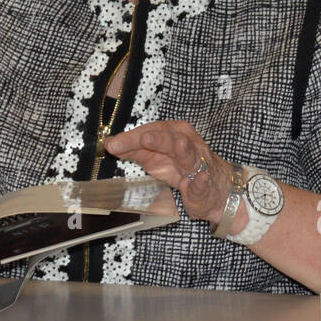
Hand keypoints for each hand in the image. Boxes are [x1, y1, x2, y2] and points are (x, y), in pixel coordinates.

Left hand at [104, 121, 234, 222]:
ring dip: (184, 150)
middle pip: (169, 139)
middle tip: (144, 140)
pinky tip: (199, 179)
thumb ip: (133, 149)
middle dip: (157, 139)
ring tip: (178, 145)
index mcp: (174, 133)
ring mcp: (198, 164)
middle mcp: (188, 144)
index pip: (152, 131)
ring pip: (190, 155)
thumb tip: (110, 144)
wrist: (210, 189)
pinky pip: (203, 183)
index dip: (133, 137)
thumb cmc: (180, 168)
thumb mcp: (154, 156)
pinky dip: (201, 181)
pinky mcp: (204, 186)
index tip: (114, 144)